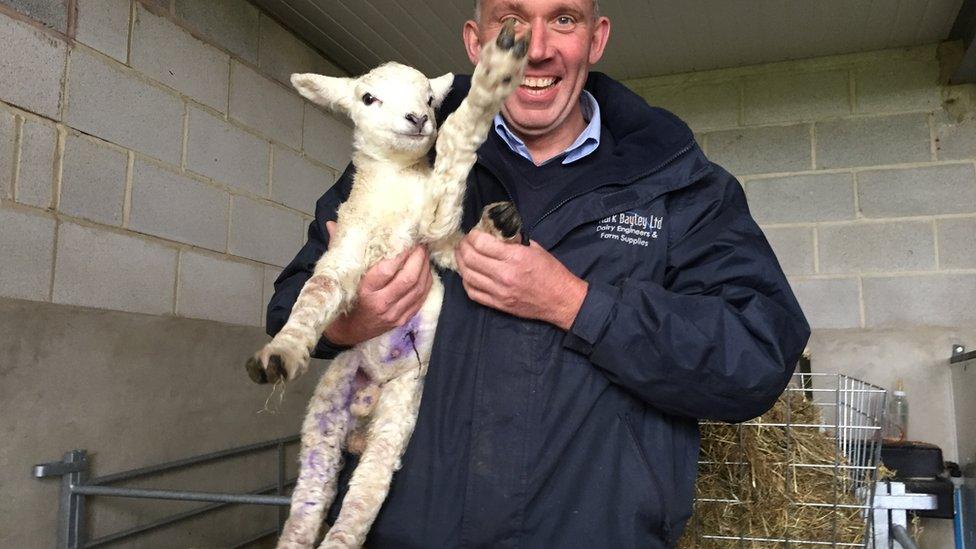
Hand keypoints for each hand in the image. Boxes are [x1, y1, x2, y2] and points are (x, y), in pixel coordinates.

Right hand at [323, 221, 432, 346]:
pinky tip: (425, 269)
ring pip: (418, 288)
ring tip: (424, 253)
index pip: (386, 270)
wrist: (347, 333)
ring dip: (425, 268)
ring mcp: (395, 314)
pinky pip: (421, 298)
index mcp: (365, 292)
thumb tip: (333, 223)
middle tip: (420, 243)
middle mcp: (381, 304)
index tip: (406, 239)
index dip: (400, 253)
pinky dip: (426, 281)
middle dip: (418, 258)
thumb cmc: (342, 301)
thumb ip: (337, 249)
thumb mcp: (337, 276)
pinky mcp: (403, 319)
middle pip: (408, 279)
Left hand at [455, 230, 587, 330]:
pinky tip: (467, 273)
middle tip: (464, 242)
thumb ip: (513, 240)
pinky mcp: (498, 304)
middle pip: (470, 259)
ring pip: (468, 276)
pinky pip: (473, 293)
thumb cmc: (551, 272)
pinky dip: (466, 281)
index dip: (472, 235)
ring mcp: (499, 292)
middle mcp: (505, 275)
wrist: (561, 300)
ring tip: (461, 255)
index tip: (473, 233)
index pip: (482, 243)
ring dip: (461, 263)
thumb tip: (495, 232)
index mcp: (515, 257)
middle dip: (463, 247)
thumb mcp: (535, 249)